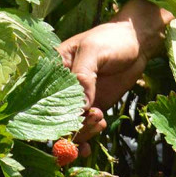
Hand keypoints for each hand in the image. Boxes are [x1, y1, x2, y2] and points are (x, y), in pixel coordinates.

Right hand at [57, 20, 149, 139]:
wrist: (136, 42)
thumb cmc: (111, 39)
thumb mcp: (94, 50)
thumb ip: (83, 75)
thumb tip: (80, 107)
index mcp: (52, 69)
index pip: (39, 95)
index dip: (47, 111)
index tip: (65, 118)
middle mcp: (59, 88)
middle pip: (53, 116)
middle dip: (69, 125)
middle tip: (92, 116)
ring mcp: (76, 100)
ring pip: (69, 126)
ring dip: (82, 131)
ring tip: (99, 119)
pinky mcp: (91, 107)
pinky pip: (83, 128)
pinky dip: (87, 137)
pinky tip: (96, 133)